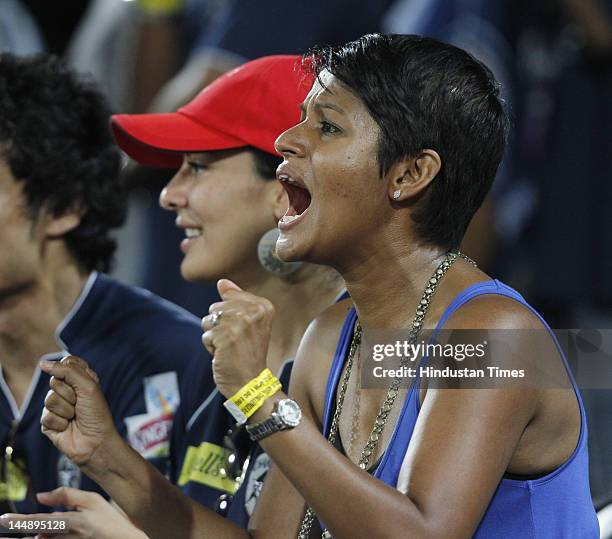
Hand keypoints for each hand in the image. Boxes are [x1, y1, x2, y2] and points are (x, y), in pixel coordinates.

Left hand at [0, 487, 147, 538]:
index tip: (3, 520)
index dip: (19, 522)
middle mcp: (67, 538)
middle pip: (36, 535)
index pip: (39, 522)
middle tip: (4, 530)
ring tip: (23, 534)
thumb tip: (41, 496)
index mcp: (73, 522)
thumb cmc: (112, 521)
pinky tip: (42, 536)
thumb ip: (68, 495)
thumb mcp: (94, 501)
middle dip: (20, 533)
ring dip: (33, 537)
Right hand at [39, 356, 119, 471]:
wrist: (95, 442)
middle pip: (54, 381)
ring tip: (75, 417)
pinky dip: (60, 422)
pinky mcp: (48, 423)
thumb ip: (67, 371)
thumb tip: (42, 364)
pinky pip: (46, 416)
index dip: (70, 371)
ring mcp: (56, 406)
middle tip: (80, 404)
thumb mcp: (88, 386)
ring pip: (49, 399)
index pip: (66, 363)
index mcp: (80, 379)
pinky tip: (67, 427)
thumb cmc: (96, 413)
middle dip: (69, 394)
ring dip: (66, 410)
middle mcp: (67, 391)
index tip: (82, 383)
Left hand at [202, 279, 274, 397]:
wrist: (251, 383)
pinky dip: (211, 348)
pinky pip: (205, 336)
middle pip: (216, 308)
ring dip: (214, 337)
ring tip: (230, 348)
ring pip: (208, 321)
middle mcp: (254, 312)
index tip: (243, 331)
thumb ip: (235, 300)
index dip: (229, 316)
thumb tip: (222, 282)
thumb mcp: (248, 323)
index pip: (228, 297)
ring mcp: (240, 324)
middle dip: (219, 326)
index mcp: (263, 306)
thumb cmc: (248, 353)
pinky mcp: (226, 338)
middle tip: (236, 342)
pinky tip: (225, 355)